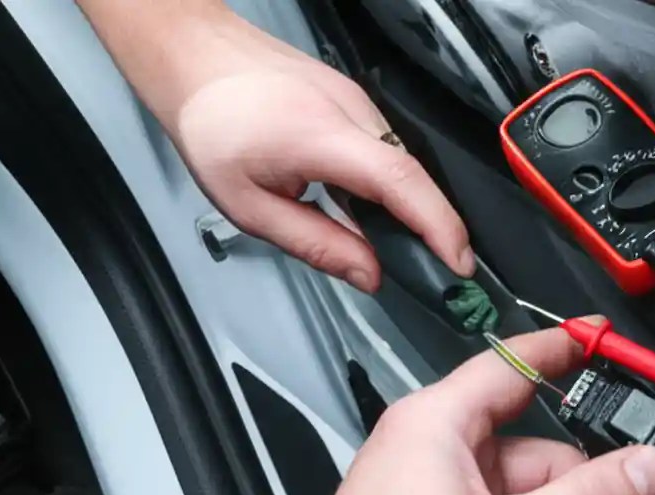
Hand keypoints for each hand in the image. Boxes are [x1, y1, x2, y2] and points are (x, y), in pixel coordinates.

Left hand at [83, 2, 471, 289]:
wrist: (197, 59)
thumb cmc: (212, 123)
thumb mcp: (249, 205)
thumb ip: (315, 244)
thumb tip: (368, 274)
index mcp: (320, 136)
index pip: (400, 181)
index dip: (438, 225)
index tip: (458, 263)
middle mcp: (351, 112)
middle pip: (413, 175)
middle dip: (435, 228)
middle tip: (442, 274)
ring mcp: (358, 104)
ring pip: (403, 164)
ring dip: (411, 208)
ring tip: (405, 248)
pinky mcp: (356, 104)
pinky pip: (388, 152)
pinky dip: (392, 187)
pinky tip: (373, 210)